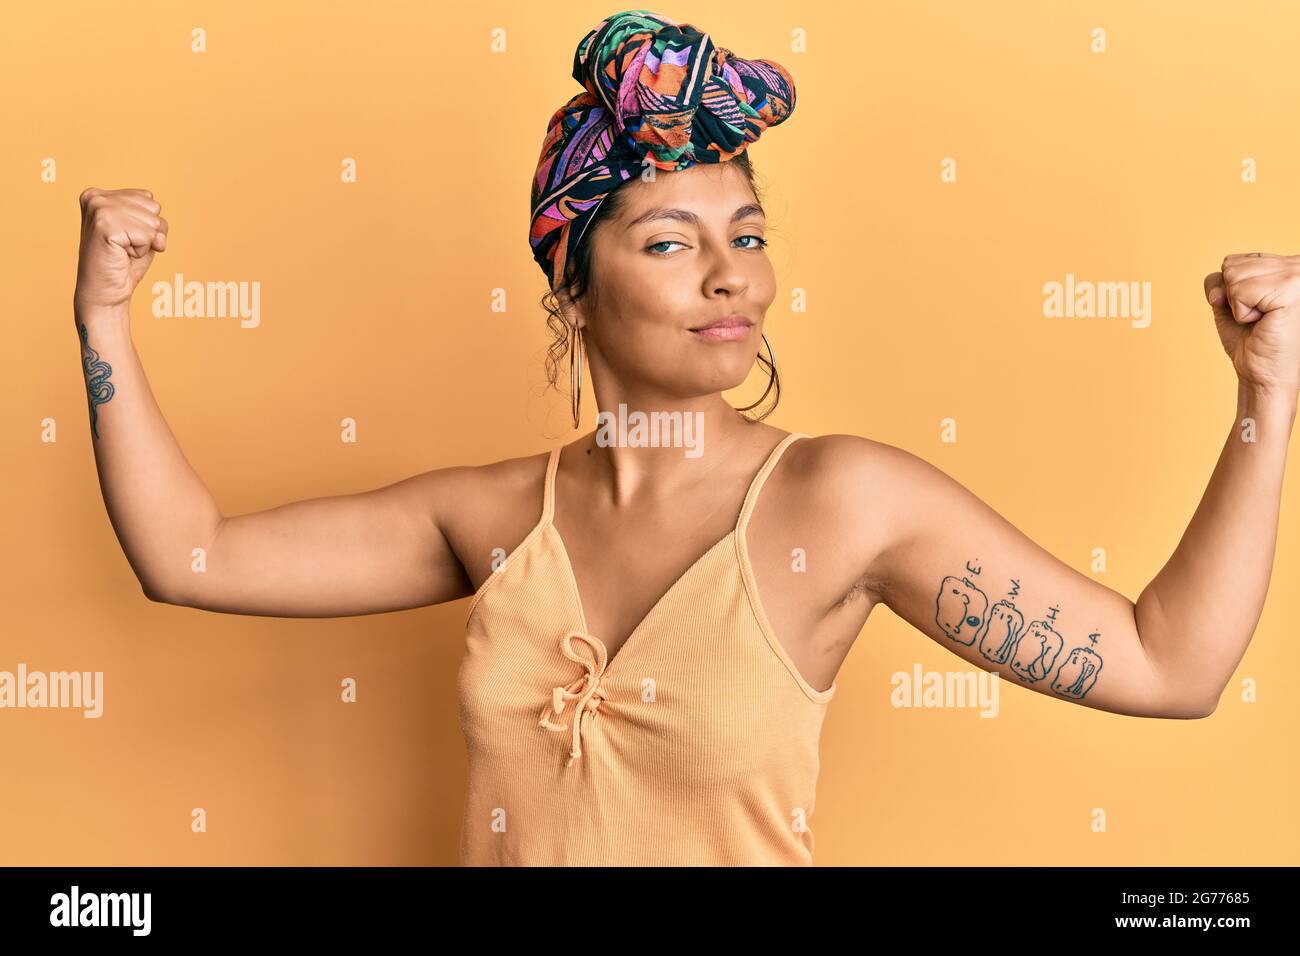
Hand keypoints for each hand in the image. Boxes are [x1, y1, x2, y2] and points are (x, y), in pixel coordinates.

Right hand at [74, 187, 167, 310]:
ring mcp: (99, 209)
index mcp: (100, 195)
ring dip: (145, 242)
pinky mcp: (104, 225)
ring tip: (123, 251)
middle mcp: (96, 197)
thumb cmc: (124, 264)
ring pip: (152, 221)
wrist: (105, 292)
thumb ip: (152, 216)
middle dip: (149, 233)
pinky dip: (141, 250)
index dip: (148, 224)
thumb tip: (158, 224)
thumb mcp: (142, 232)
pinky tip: (122, 255)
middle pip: (154, 208)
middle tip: (125, 247)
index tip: (126, 237)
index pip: (149, 198)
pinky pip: (147, 235)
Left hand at [1204, 253, 1299, 395]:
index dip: (1229, 291)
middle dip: (1232, 297)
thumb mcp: (1228, 303)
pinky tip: (1262, 322)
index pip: (1234, 260)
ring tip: (1261, 319)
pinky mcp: (1292, 289)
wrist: (1263, 373)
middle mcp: (1296, 265)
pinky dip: (1241, 312)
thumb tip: (1219, 286)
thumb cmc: (1250, 340)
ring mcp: (1297, 275)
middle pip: (1230, 266)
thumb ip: (1219, 282)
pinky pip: (1239, 291)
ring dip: (1237, 305)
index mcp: (1285, 264)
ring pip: (1233, 276)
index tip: (1252, 310)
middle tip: (1256, 317)